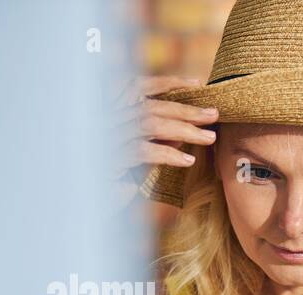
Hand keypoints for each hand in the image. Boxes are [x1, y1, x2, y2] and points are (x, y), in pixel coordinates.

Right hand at [110, 75, 218, 200]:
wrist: (89, 204)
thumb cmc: (114, 181)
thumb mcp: (137, 157)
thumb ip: (154, 140)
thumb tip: (183, 133)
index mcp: (112, 113)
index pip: (138, 87)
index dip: (167, 82)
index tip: (196, 84)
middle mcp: (107, 120)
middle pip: (150, 105)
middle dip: (185, 109)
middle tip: (213, 114)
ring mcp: (107, 138)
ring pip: (149, 124)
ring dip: (184, 130)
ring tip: (209, 138)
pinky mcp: (110, 159)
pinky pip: (143, 151)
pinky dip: (168, 155)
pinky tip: (188, 162)